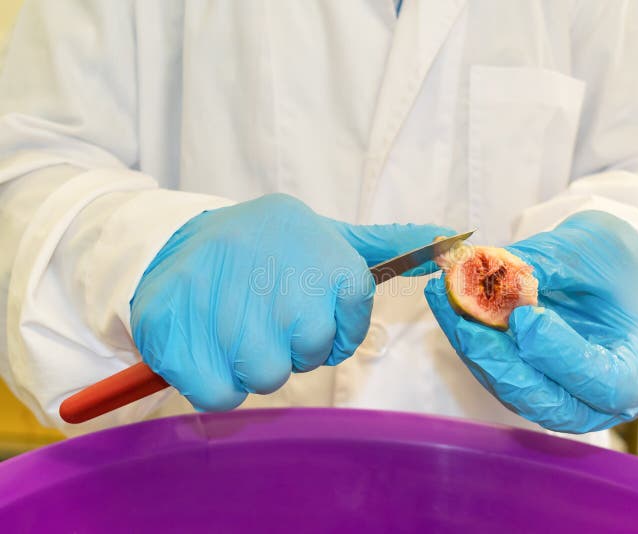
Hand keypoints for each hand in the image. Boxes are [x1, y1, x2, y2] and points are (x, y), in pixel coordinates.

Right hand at [131, 193, 451, 410]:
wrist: (182, 239)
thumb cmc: (272, 246)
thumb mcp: (332, 236)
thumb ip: (391, 244)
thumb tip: (452, 239)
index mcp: (328, 263)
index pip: (346, 331)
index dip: (328, 330)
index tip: (306, 306)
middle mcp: (285, 283)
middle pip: (306, 358)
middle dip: (289, 347)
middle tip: (266, 314)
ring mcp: (227, 307)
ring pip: (266, 378)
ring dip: (251, 363)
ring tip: (235, 324)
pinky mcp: (174, 332)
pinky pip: (220, 395)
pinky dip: (213, 380)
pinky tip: (207, 342)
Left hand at [425, 211, 637, 432]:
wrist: (612, 266)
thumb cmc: (616, 257)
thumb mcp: (592, 247)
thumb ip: (544, 263)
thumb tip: (484, 270)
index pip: (607, 383)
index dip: (561, 357)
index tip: (524, 318)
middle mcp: (610, 399)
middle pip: (552, 402)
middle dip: (501, 361)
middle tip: (464, 317)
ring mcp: (570, 400)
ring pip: (516, 392)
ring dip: (476, 350)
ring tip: (447, 301)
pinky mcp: (534, 388)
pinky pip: (501, 376)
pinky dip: (473, 344)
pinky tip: (450, 308)